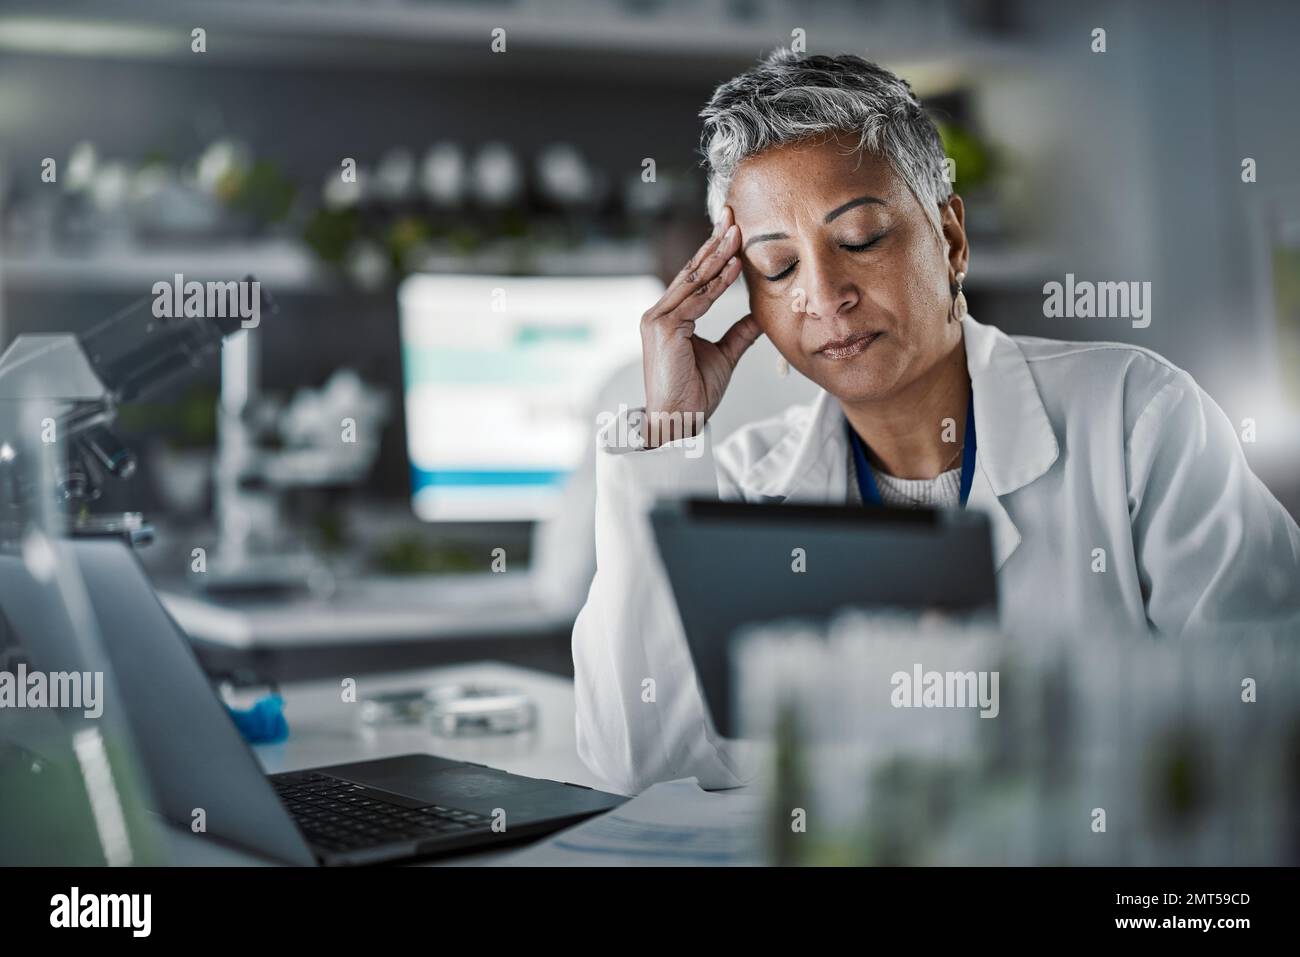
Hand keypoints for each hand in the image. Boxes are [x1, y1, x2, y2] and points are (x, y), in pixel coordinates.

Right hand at [639, 206, 762, 447]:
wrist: (678, 423)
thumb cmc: (694, 395)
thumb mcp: (723, 356)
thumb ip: (739, 333)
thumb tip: (759, 315)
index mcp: (669, 318)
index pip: (695, 280)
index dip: (714, 255)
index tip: (733, 233)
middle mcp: (658, 314)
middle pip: (692, 272)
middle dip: (714, 243)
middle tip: (733, 217)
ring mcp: (658, 320)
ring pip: (694, 281)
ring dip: (718, 255)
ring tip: (737, 232)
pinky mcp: (663, 329)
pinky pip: (697, 300)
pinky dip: (718, 283)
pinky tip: (735, 266)